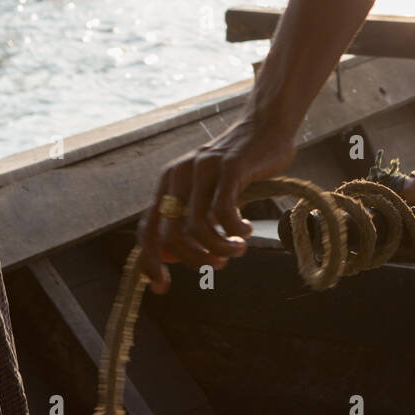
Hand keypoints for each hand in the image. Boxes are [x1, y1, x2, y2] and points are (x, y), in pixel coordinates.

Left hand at [137, 119, 295, 293]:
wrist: (266, 127)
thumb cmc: (237, 166)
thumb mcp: (206, 193)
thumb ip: (186, 220)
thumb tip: (167, 257)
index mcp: (168, 182)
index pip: (148, 229)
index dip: (150, 262)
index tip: (162, 287)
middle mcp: (179, 174)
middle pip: (171, 234)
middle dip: (194, 259)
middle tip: (218, 264)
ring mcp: (204, 169)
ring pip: (198, 227)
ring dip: (219, 248)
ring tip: (237, 250)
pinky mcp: (230, 167)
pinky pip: (224, 212)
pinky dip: (235, 231)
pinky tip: (247, 231)